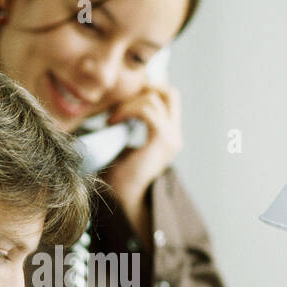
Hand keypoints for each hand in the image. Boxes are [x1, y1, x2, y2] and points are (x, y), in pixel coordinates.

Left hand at [102, 84, 182, 241]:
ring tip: (111, 118)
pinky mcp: (162, 139)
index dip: (148, 89)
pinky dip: (127, 110)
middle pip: (170, 93)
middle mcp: (174, 135)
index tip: (124, 95)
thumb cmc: (117, 174)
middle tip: (121, 100)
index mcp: (168, 135)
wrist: (121, 198)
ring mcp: (171, 137)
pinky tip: (112, 122)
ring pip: (155, 98)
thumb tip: (120, 102)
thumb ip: (130, 124)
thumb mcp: (126, 142)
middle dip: (144, 88)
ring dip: (128, 103)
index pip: (169, 98)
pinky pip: (147, 109)